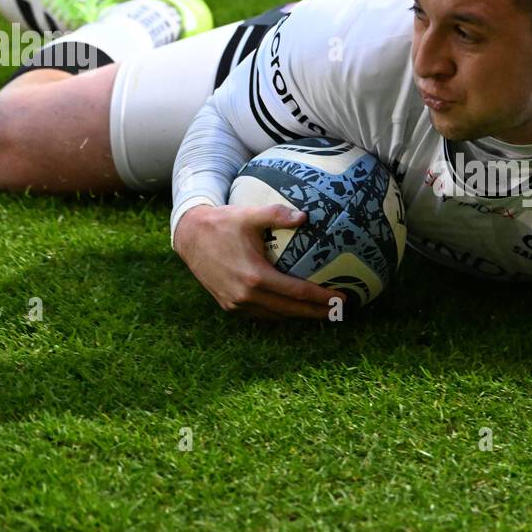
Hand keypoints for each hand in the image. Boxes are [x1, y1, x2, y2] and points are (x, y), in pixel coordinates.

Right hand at [173, 203, 335, 320]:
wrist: (189, 237)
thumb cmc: (222, 224)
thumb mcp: (249, 215)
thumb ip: (278, 214)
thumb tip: (305, 216)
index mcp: (255, 277)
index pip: (297, 293)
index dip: (321, 298)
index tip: (342, 298)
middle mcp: (246, 296)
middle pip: (291, 311)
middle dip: (317, 312)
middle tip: (340, 311)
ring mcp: (236, 304)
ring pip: (276, 316)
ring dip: (300, 316)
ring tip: (321, 311)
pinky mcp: (230, 306)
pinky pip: (262, 315)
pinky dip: (280, 313)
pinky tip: (294, 308)